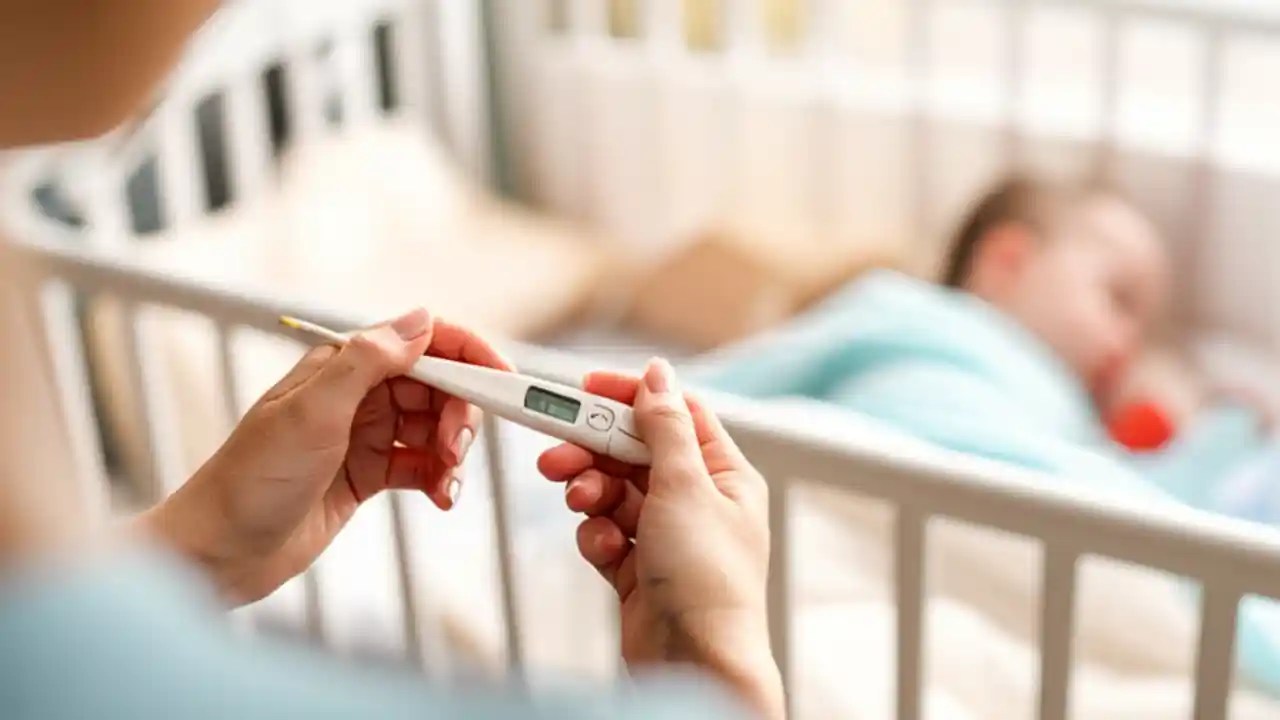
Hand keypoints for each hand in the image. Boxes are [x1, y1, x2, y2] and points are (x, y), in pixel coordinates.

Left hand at [139, 308, 511, 602]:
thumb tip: (421, 319)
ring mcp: (363, 435)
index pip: (421, 340)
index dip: (468, 354)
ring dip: (453, 451)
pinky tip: (441, 497)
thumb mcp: (312, 413)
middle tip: (457, 449)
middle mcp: (357, 394)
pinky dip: (439, 479)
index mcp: (342, 366)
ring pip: (434, 426)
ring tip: (447, 482)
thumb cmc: (251, 479)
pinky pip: (421, 465)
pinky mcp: (367, 474)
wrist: (218, 553)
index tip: (501, 380)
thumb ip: (368, 362)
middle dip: (461, 413)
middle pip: (437, 385)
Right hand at [537, 360, 783, 719]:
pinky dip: (596, 537)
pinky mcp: (638, 570)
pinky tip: (603, 551)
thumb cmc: (705, 581)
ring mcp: (666, 538)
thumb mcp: (685, 487)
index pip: (674, 414)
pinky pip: (605, 534)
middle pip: (633, 453)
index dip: (630, 397)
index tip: (584, 389)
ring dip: (590, 494)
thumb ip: (664, 427)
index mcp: (724, 475)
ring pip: (613, 493)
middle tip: (553, 457)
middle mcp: (698, 502)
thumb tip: (659, 373)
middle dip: (593, 451)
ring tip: (579, 503)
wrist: (693, 666)